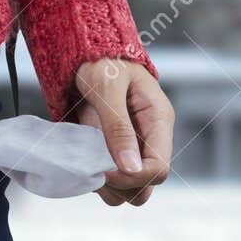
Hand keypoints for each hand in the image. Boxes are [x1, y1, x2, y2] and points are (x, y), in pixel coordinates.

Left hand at [71, 59, 173, 206]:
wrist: (84, 50)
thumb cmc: (100, 59)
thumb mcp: (107, 85)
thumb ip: (118, 125)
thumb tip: (130, 168)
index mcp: (158, 121)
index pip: (159, 169)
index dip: (133, 177)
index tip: (103, 169)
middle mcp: (149, 139)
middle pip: (146, 187)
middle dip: (120, 184)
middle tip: (92, 164)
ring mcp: (131, 147)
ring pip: (127, 190)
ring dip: (106, 184)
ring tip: (85, 158)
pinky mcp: (112, 149)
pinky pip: (109, 179)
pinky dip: (94, 176)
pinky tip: (81, 155)